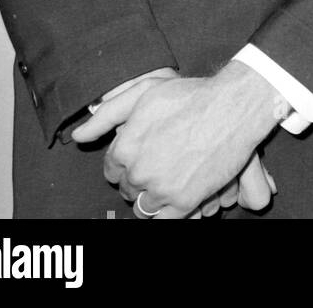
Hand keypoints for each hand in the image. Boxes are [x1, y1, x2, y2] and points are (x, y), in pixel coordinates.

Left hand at [72, 60, 285, 217]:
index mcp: (125, 147)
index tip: (144, 153)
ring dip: (152, 196)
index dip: (127, 161)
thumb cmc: (191, 95)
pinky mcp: (184, 202)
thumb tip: (79, 136)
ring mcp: (161, 189)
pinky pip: (164, 220)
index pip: (112, 169)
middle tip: (161, 162)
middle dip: (140, 178)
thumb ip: (107, 114)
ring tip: (170, 177)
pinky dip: (167, 211)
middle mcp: (138, 172)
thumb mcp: (145, 91)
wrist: (233, 106)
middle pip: (128, 188)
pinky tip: (178, 194)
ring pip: (143, 207)